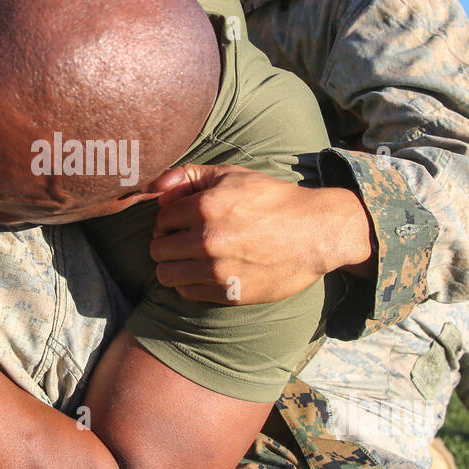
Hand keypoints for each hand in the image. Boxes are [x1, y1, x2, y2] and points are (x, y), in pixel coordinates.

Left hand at [148, 164, 373, 303]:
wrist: (315, 232)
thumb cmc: (273, 199)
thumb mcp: (232, 174)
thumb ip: (188, 175)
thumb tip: (154, 187)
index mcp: (205, 207)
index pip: (161, 218)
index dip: (169, 218)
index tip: (182, 220)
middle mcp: (206, 240)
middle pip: (157, 249)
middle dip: (166, 242)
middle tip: (182, 239)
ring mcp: (217, 270)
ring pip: (166, 274)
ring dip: (172, 266)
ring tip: (187, 258)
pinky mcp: (229, 293)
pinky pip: (187, 292)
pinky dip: (188, 283)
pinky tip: (203, 272)